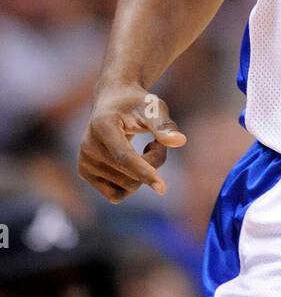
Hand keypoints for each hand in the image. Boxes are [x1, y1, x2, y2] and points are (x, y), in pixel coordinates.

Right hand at [78, 86, 186, 202]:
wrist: (112, 101)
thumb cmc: (137, 104)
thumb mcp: (153, 108)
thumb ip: (164, 126)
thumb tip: (180, 142)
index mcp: (103, 126)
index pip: (125, 157)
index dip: (145, 172)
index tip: (163, 189)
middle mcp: (88, 146)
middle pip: (130, 175)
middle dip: (154, 162)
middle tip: (159, 142)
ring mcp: (84, 161)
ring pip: (126, 187)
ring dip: (145, 173)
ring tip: (145, 148)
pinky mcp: (85, 173)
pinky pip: (116, 195)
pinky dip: (132, 184)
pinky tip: (133, 163)